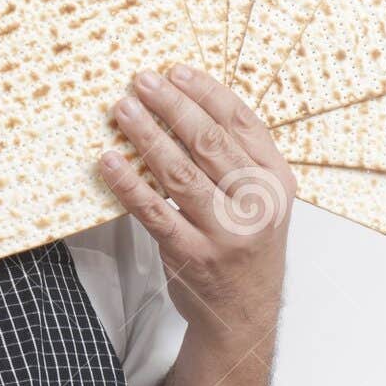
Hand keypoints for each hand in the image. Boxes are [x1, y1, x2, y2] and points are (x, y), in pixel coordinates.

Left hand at [97, 64, 292, 357]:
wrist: (243, 315)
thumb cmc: (243, 244)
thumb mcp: (258, 199)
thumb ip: (234, 158)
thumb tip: (181, 104)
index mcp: (276, 180)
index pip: (242, 123)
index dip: (207, 92)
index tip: (175, 70)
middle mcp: (256, 203)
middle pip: (209, 142)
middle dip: (172, 106)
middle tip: (141, 80)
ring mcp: (226, 232)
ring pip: (179, 172)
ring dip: (146, 136)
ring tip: (122, 109)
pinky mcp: (192, 255)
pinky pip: (153, 212)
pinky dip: (128, 184)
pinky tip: (109, 161)